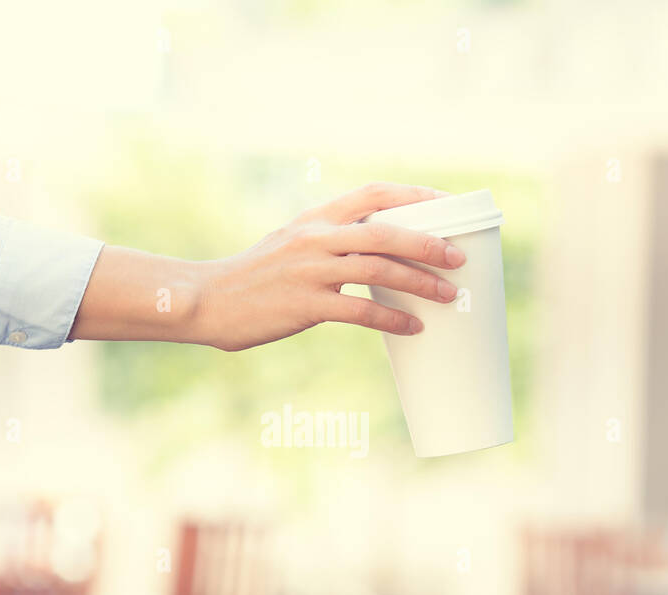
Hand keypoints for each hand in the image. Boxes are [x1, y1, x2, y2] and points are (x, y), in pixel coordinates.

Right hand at [68, 183, 465, 349]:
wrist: (207, 301)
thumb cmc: (255, 278)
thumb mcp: (291, 244)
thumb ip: (330, 242)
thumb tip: (380, 252)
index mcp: (316, 218)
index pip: (374, 193)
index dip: (415, 196)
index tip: (447, 205)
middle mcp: (315, 237)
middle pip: (386, 232)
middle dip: (428, 244)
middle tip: (459, 258)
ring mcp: (310, 271)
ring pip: (378, 270)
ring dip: (419, 283)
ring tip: (448, 296)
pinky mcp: (304, 306)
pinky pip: (359, 312)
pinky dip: (391, 320)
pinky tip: (412, 328)